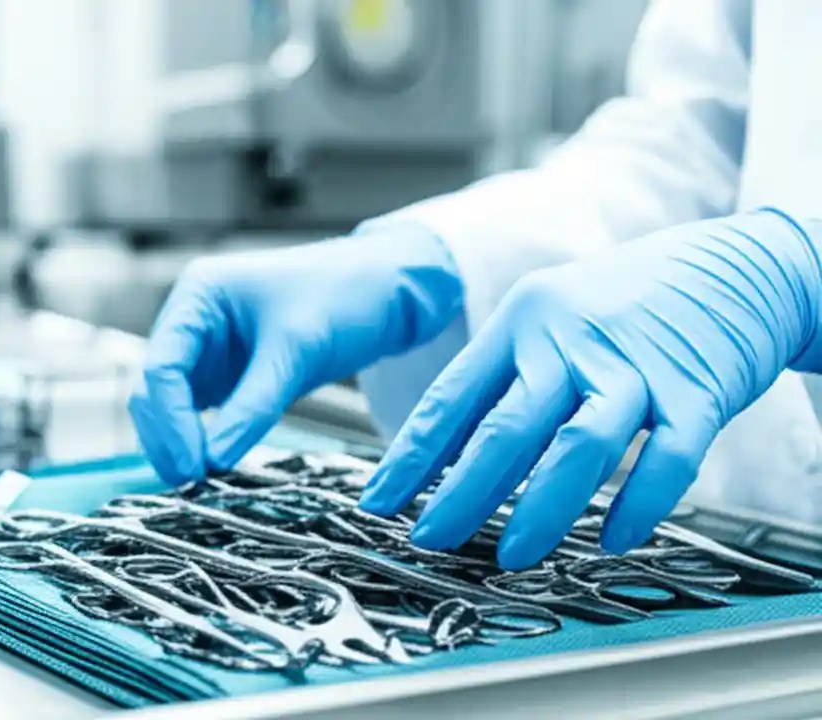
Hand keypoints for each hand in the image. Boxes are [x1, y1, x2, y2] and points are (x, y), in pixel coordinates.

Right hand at [131, 223, 461, 484]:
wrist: (388, 290)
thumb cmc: (345, 295)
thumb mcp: (298, 350)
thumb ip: (253, 405)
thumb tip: (214, 460)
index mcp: (198, 296)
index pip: (161, 365)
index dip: (170, 420)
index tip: (193, 464)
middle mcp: (194, 321)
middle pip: (156, 388)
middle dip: (169, 435)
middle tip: (193, 482)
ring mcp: (208, 350)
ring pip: (172, 406)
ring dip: (181, 442)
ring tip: (203, 481)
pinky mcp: (229, 375)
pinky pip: (202, 413)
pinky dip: (204, 440)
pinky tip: (216, 465)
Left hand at [359, 209, 821, 568]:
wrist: (736, 264)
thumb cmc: (628, 303)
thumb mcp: (552, 319)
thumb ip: (505, 382)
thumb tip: (445, 459)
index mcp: (522, 321)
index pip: (452, 397)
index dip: (410, 456)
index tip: (378, 502)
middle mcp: (571, 339)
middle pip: (506, 427)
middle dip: (461, 493)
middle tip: (430, 540)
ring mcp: (635, 365)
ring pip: (579, 445)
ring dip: (541, 508)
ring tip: (513, 556)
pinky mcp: (697, 391)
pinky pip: (666, 458)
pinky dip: (638, 505)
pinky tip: (612, 540)